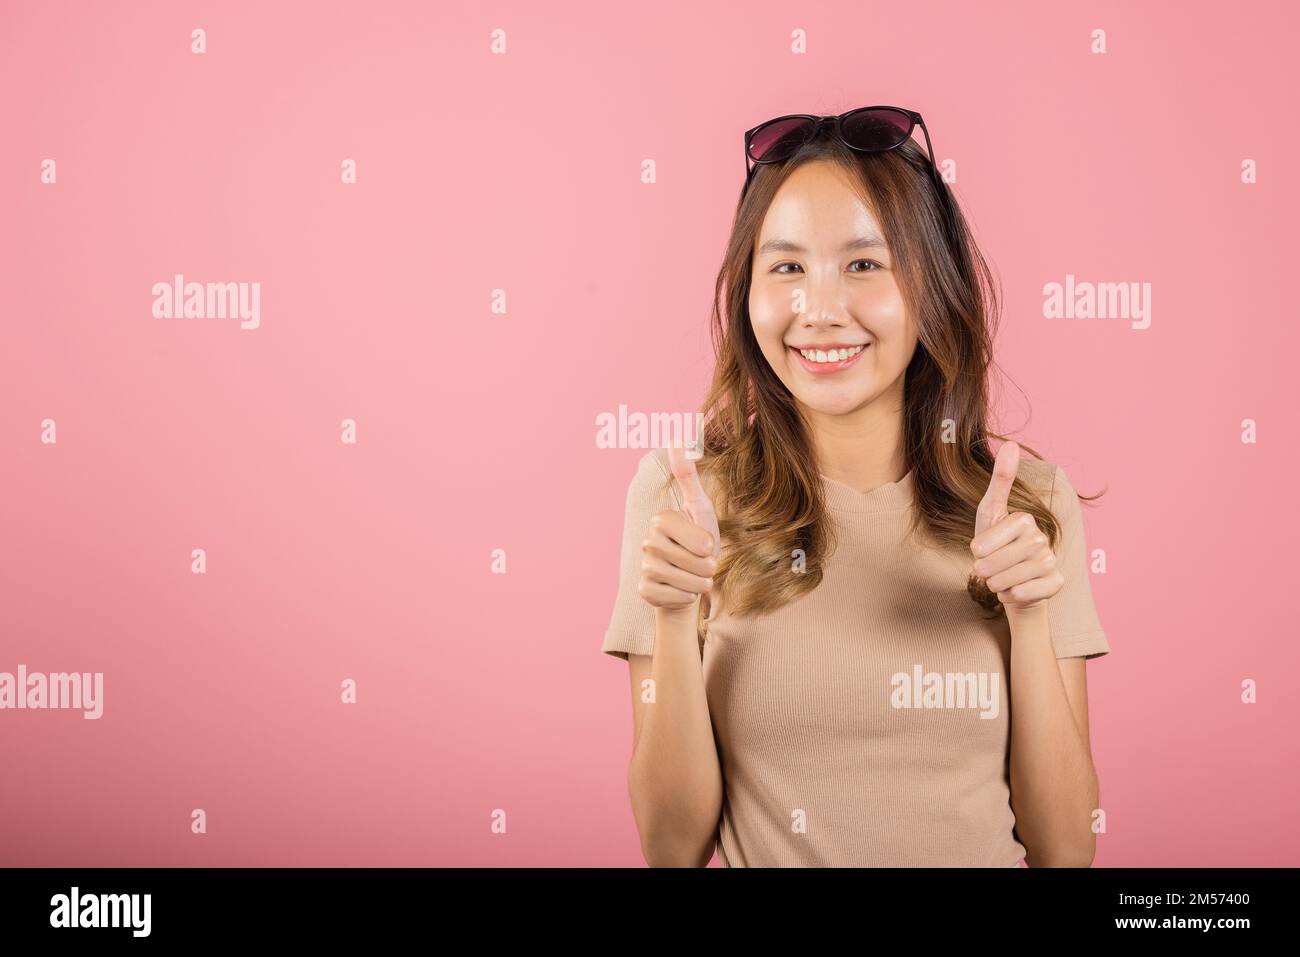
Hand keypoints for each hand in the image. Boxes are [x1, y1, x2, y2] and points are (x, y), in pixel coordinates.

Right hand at [636, 442, 720, 610]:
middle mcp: (647, 541)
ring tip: (695, 577)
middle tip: (702, 563)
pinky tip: (680, 590)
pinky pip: (675, 597)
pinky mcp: (644, 590)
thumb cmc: (699, 543)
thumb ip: (689, 477)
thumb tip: (675, 438)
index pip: (698, 540)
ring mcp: (643, 566)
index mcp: (661, 520)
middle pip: (693, 561)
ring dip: (699, 583)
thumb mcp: (701, 509)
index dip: (708, 546)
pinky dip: (686, 597)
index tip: (705, 545)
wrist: (689, 580)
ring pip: (685, 581)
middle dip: (706, 567)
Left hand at [969, 440, 1062, 615]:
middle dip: (984, 571)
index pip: (982, 546)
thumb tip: (1013, 443)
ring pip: (1006, 581)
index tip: (982, 550)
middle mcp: (1042, 539)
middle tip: (991, 568)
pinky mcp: (1056, 584)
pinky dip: (1011, 596)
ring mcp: (1051, 562)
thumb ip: (1000, 480)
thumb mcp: (989, 511)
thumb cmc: (996, 545)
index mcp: (1024, 520)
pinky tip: (1015, 589)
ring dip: (996, 584)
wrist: (1013, 580)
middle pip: (992, 565)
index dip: (977, 552)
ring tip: (1002, 577)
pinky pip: (1022, 594)